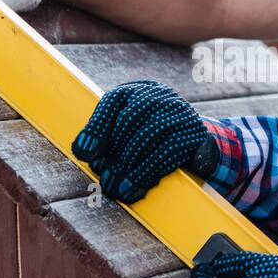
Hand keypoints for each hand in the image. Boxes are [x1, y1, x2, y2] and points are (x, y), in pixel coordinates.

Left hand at [71, 80, 218, 203]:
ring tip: (119, 186)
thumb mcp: (122, 135)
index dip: (97, 127)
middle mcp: (160, 96)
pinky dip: (151, 169)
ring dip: (132, 163)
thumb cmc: (146, 141)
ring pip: (153, 131)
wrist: (193, 146)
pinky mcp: (195, 133)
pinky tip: (137, 185)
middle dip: (115, 150)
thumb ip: (102, 140)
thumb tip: (82, 151)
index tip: (84, 153)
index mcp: (138, 91)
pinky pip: (172, 149)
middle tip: (105, 177)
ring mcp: (181, 111)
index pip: (114, 100)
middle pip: (132, 116)